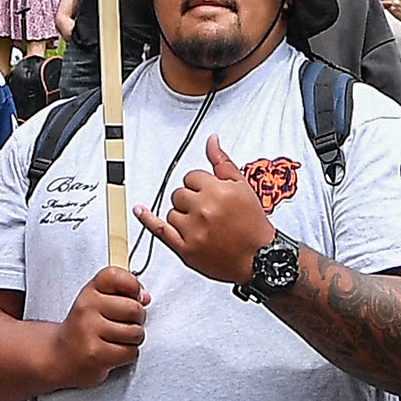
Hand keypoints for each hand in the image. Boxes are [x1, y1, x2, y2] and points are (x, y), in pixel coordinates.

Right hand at [48, 265, 148, 388]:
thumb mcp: (98, 301)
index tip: (133, 296)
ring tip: (117, 339)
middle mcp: (87, 307)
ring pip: (135, 332)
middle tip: (124, 323)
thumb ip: (123, 292)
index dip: (133, 286)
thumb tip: (144, 297)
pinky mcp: (95, 353)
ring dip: (132, 340)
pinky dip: (127, 355)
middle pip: (134, 308)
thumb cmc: (85, 327)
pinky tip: (113, 351)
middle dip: (137, 320)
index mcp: (91, 290)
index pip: (118, 276)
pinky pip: (130, 352)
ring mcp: (89, 330)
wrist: (62, 355)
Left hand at [144, 134, 278, 289]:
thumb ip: (223, 163)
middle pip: (180, 193)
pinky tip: (140, 210)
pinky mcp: (185, 249)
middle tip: (208, 211)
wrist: (260, 259)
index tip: (209, 194)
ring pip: (172, 211)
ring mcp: (192, 230)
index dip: (201, 185)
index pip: (192, 177)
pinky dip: (147, 219)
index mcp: (217, 191)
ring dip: (182, 215)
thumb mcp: (243, 187)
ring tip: (203, 225)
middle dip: (191, 199)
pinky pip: (159, 230)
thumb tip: (211, 141)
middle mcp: (203, 209)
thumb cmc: (253, 226)